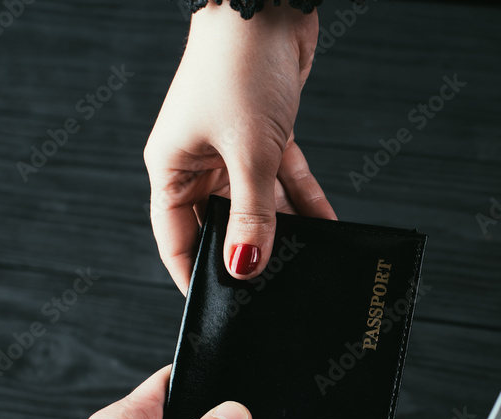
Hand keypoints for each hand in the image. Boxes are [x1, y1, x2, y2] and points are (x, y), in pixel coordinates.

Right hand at [145, 3, 335, 294]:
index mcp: (173, 168)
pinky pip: (285, 180)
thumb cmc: (239, 69)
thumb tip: (245, 266)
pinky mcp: (265, 136)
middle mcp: (199, 162)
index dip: (196, 273)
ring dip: (286, 229)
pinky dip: (306, 200)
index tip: (219, 307)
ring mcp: (233, 149)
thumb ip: (252, 214)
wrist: (268, 8)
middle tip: (276, 287)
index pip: (177, 237)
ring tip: (308, 262)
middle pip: (223, 223)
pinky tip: (327, 226)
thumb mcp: (248, 154)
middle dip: (250, 252)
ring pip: (260, 204)